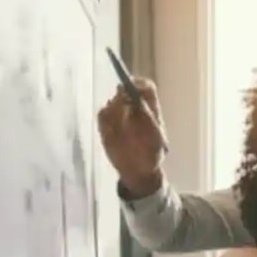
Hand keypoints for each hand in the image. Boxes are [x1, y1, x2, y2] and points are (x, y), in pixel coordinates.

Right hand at [97, 78, 167, 196]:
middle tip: (122, 108)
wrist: (139, 171)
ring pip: (111, 102)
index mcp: (151, 109)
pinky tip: (112, 135)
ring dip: (114, 112)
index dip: (138, 85)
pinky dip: (105, 122)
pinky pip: (102, 115)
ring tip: (121, 130)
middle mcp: (134, 108)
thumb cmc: (152, 155)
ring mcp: (120, 115)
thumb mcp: (155, 138)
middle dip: (122, 97)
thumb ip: (147, 118)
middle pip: (125, 89)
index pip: (145, 87)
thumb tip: (135, 99)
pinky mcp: (107, 124)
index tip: (131, 91)